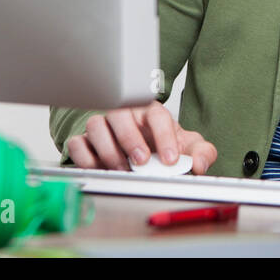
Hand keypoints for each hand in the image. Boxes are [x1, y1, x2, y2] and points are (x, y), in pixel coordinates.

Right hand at [65, 100, 218, 174]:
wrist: (143, 150)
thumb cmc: (163, 144)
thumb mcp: (187, 146)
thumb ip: (201, 153)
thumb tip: (200, 165)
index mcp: (151, 111)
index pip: (157, 115)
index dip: (164, 136)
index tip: (170, 159)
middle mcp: (125, 114)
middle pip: (120, 114)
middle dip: (131, 139)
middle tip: (142, 161)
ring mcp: (104, 126)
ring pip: (96, 126)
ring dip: (109, 150)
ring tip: (122, 168)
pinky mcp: (86, 141)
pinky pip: (78, 143)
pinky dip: (85, 157)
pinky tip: (100, 168)